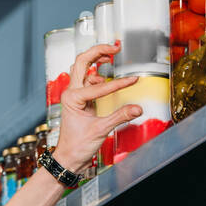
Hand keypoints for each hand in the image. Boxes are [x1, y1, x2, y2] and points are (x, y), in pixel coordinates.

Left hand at [51, 41, 141, 175]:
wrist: (68, 157)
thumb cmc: (77, 146)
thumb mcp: (100, 130)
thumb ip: (120, 117)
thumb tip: (138, 108)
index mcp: (72, 99)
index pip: (99, 85)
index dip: (119, 83)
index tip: (135, 80)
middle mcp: (71, 93)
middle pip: (81, 62)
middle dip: (97, 51)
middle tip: (115, 47)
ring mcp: (74, 94)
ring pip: (82, 67)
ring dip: (95, 57)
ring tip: (112, 53)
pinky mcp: (79, 98)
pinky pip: (86, 78)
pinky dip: (96, 71)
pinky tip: (106, 74)